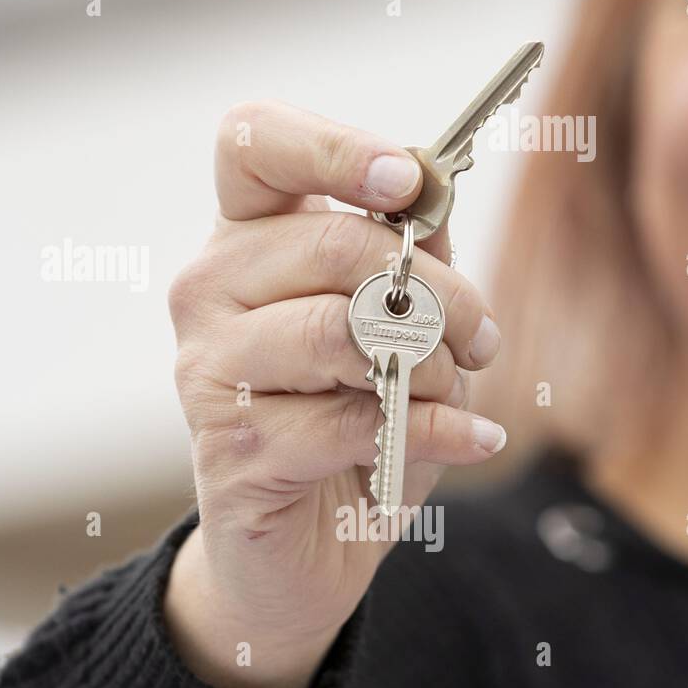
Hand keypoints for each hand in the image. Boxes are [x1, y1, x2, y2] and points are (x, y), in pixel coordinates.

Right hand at [163, 101, 505, 687]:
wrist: (302, 544)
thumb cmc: (351, 420)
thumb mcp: (399, 326)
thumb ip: (412, 255)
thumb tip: (434, 189)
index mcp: (244, 239)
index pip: (251, 143)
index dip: (331, 146)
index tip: (404, 183)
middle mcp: (207, 290)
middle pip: (331, 244)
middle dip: (438, 292)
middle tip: (480, 336)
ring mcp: (207, 369)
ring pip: (338, 332)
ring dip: (428, 365)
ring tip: (452, 392)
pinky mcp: (229, 446)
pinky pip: (352, 418)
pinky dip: (435, 429)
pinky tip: (473, 438)